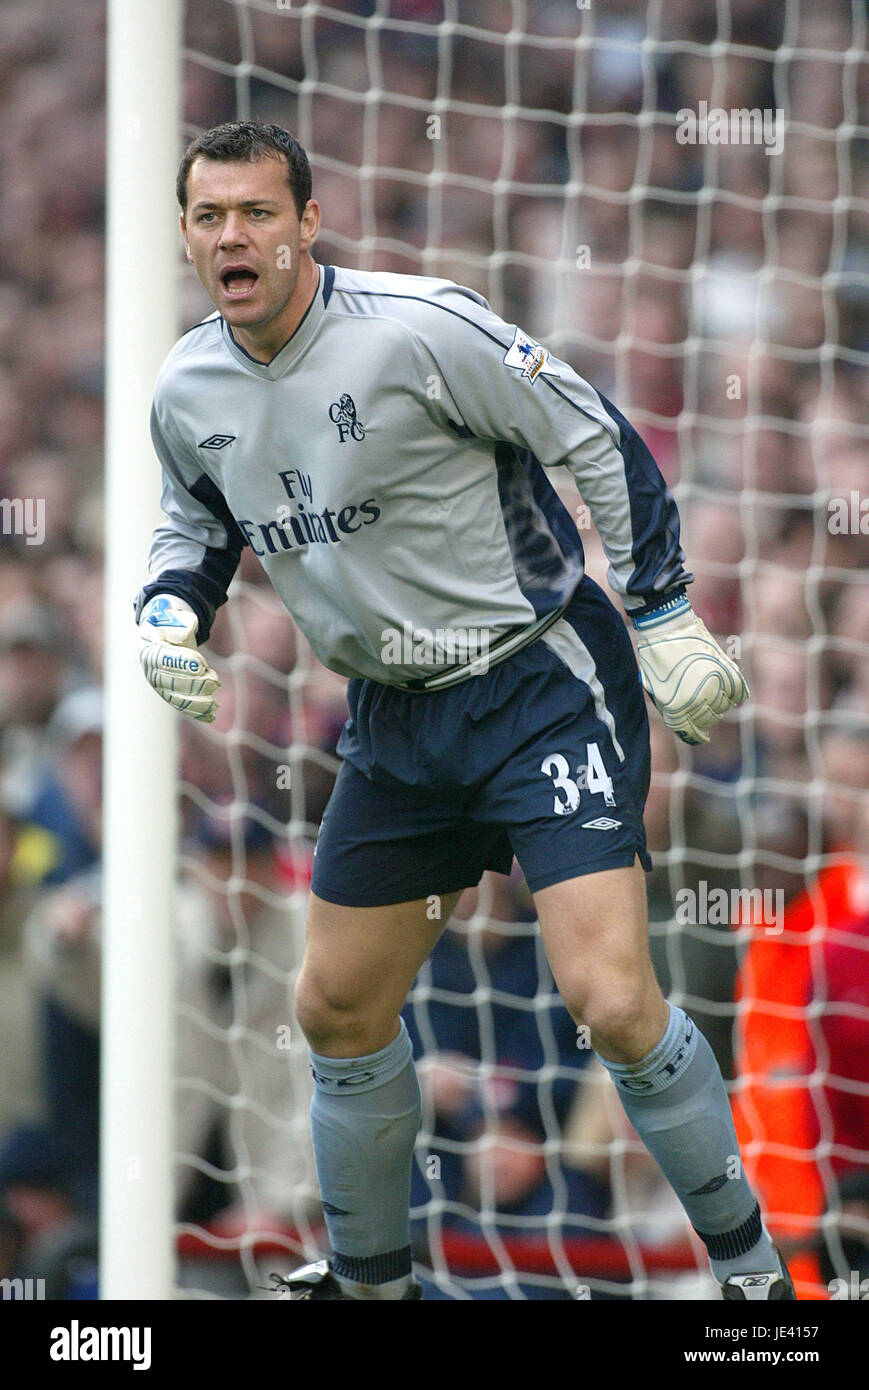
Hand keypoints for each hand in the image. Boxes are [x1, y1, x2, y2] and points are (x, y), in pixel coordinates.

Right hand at [137, 594, 219, 721]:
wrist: (159, 636)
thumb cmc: (167, 624)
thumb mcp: (171, 617)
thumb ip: (179, 623)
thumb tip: (186, 633)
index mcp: (149, 650)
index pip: (163, 659)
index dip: (183, 663)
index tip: (202, 665)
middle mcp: (151, 672)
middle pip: (170, 683)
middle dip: (194, 685)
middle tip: (215, 682)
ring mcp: (159, 686)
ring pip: (176, 698)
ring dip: (196, 703)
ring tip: (214, 704)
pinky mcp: (169, 694)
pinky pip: (181, 705)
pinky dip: (196, 712)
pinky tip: (211, 716)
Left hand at [633, 597, 748, 745]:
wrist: (667, 627)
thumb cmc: (655, 658)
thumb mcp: (655, 689)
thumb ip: (670, 709)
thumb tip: (686, 723)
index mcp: (677, 707)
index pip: (692, 732)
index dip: (697, 736)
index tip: (702, 737)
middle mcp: (699, 700)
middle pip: (709, 720)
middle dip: (705, 719)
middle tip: (702, 710)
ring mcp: (715, 685)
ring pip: (724, 707)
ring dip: (718, 705)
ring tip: (710, 694)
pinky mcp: (727, 670)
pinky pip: (738, 692)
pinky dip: (735, 694)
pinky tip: (728, 692)